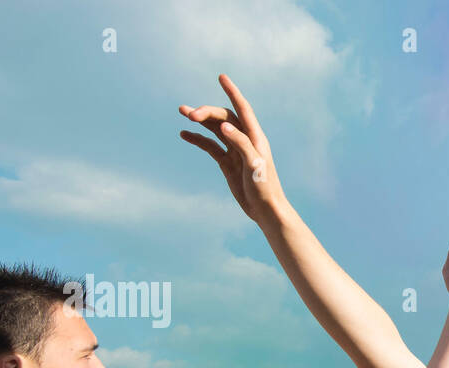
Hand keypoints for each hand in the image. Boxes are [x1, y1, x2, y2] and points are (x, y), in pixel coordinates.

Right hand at [179, 75, 284, 225]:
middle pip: (223, 117)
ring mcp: (234, 151)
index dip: (232, 92)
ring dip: (200, 120)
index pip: (242, 108)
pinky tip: (184, 134)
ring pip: (214, 129)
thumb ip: (241, 143)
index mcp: (255, 137)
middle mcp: (245, 140)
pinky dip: (197, 139)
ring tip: (182, 112)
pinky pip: (210, 146)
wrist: (266, 210)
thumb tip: (223, 126)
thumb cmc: (265, 188)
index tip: (221, 77)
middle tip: (189, 114)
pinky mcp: (227, 163)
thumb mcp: (254, 165)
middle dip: (206, 112)